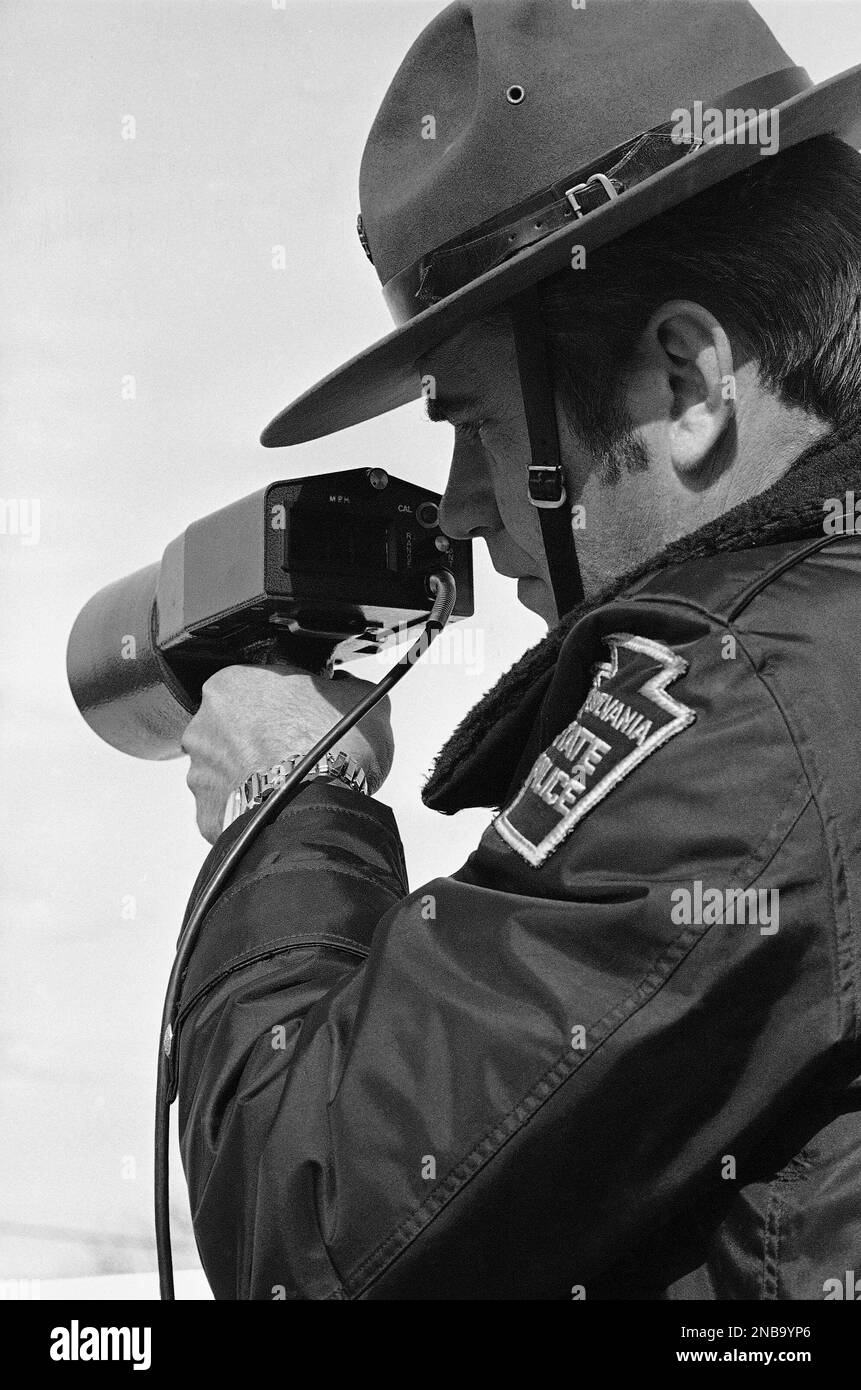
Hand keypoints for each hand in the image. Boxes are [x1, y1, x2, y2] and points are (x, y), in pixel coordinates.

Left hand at [181, 663, 393, 843]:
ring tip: (286, 786)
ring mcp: (199, 770)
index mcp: (231, 683)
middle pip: (232, 728)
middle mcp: (204, 724)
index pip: (255, 687)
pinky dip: (245, 808)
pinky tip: (274, 808)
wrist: (316, 808)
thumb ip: (341, 685)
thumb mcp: (358, 697)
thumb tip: (344, 687)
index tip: (301, 719)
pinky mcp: (203, 811)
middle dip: (258, 739)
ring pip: (225, 768)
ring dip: (248, 774)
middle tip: (294, 753)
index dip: (282, 704)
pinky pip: (225, 806)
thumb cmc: (330, 749)